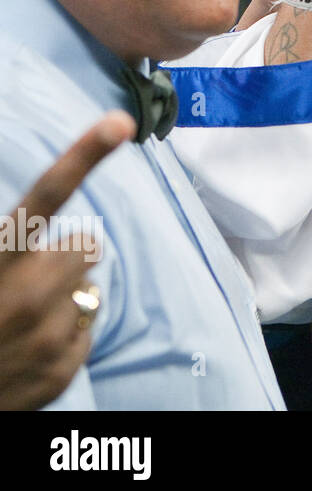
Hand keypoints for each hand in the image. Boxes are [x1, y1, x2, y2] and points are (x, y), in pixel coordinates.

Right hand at [0, 111, 132, 408]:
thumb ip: (9, 236)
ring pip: (90, 289)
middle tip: (26, 279)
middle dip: (63, 256)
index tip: (121, 121)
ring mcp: (48, 335)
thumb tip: (47, 231)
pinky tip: (28, 348)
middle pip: (86, 245)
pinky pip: (86, 332)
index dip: (83, 155)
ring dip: (64, 296)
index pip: (45, 197)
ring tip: (21, 317)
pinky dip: (64, 335)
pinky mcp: (63, 369)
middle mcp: (25, 295)